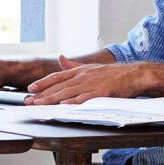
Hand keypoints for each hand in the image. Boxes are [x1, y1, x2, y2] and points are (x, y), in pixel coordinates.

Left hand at [26, 56, 152, 104]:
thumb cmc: (113, 73)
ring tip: (40, 105)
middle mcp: (83, 76)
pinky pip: (85, 98)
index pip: (57, 77)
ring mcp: (92, 84)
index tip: (30, 89)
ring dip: (52, 100)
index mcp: (80, 71)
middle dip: (42, 95)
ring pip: (68, 93)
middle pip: (59, 86)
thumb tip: (60, 58)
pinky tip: (64, 105)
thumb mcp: (90, 67)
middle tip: (29, 101)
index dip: (42, 83)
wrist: (134, 74)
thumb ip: (73, 65)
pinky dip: (74, 102)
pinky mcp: (102, 92)